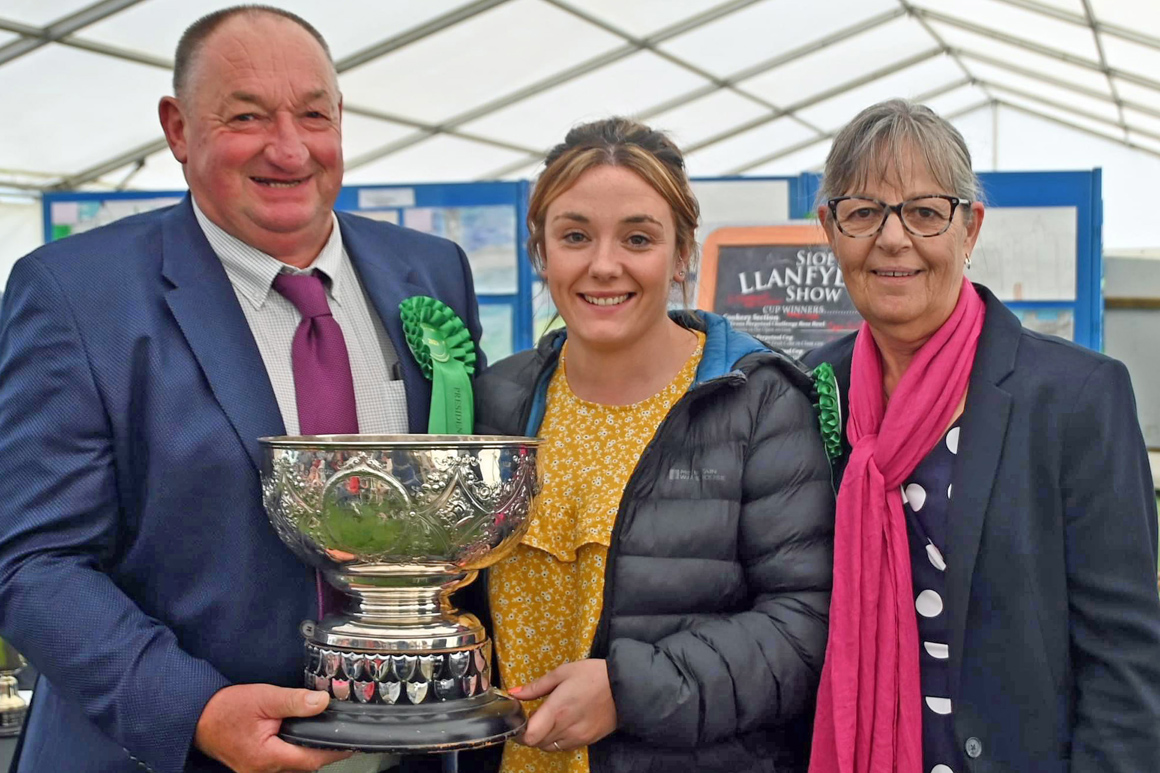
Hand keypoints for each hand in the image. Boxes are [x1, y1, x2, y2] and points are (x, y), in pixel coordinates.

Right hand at [194, 684, 353, 772]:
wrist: (198, 717)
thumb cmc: (227, 708)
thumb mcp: (264, 698)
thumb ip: (295, 702)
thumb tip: (322, 702)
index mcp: (267, 757)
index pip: (311, 759)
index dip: (334, 752)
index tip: (352, 744)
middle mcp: (263, 771)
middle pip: (304, 766)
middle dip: (324, 753)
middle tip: (342, 737)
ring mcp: (257, 772)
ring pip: (294, 767)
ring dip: (309, 754)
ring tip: (326, 737)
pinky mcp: (255, 767)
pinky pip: (282, 765)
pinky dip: (295, 753)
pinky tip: (301, 740)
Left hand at [510, 659, 616, 751]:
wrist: (624, 686)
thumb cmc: (592, 675)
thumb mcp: (563, 672)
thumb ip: (537, 686)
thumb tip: (514, 693)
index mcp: (557, 710)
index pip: (530, 736)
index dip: (520, 731)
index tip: (521, 720)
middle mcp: (566, 728)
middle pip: (537, 744)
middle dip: (531, 733)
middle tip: (535, 717)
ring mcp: (577, 737)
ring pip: (550, 747)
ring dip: (544, 738)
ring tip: (550, 721)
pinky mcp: (587, 741)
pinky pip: (564, 747)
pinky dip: (558, 740)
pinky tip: (563, 725)